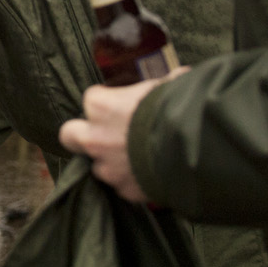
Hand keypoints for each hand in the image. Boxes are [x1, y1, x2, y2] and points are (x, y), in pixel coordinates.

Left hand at [57, 73, 182, 203]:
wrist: (197, 152)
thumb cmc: (180, 112)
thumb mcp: (171, 87)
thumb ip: (166, 83)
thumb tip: (181, 76)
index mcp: (100, 106)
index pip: (91, 99)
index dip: (108, 101)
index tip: (121, 104)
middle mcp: (95, 138)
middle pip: (70, 135)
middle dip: (82, 134)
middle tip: (103, 133)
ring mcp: (107, 167)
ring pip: (98, 165)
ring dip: (112, 161)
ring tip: (137, 156)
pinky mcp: (124, 190)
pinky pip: (122, 185)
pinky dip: (133, 181)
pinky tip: (151, 172)